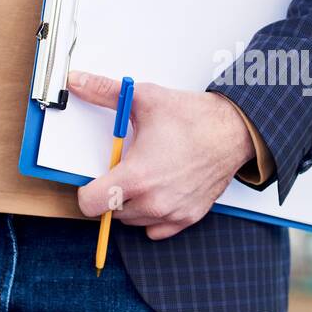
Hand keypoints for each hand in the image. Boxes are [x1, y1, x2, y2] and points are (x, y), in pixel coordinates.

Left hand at [69, 70, 254, 239]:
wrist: (233, 131)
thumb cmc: (194, 118)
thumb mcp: (143, 99)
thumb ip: (104, 92)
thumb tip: (78, 81)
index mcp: (136, 176)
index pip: (90, 204)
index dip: (86, 190)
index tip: (94, 178)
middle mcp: (153, 201)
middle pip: (110, 211)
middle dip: (112, 191)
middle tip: (126, 168)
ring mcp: (171, 212)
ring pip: (133, 221)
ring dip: (131, 204)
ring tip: (146, 176)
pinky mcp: (187, 217)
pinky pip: (156, 230)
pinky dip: (152, 216)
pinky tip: (158, 192)